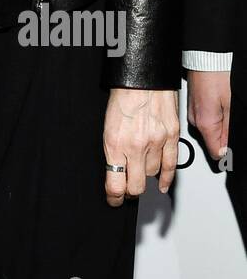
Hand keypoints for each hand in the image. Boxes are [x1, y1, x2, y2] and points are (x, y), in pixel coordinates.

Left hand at [102, 88, 178, 205]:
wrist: (141, 78)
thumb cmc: (122, 96)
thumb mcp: (106, 126)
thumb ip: (112, 150)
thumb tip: (115, 170)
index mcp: (114, 144)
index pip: (115, 185)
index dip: (114, 198)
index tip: (113, 200)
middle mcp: (135, 146)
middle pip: (135, 186)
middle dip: (129, 191)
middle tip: (126, 189)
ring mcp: (155, 143)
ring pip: (150, 175)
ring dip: (144, 175)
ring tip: (139, 168)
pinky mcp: (171, 137)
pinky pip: (170, 166)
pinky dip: (165, 179)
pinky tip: (160, 184)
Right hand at [187, 70, 231, 161]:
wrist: (206, 56)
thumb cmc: (217, 75)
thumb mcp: (231, 106)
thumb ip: (228, 130)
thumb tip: (226, 152)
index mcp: (204, 123)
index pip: (216, 152)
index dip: (228, 154)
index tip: (235, 152)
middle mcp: (194, 120)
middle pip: (213, 140)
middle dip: (225, 137)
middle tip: (233, 122)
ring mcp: (192, 111)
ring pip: (210, 128)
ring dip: (221, 124)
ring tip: (228, 109)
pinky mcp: (193, 104)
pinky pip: (205, 117)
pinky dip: (215, 115)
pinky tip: (221, 103)